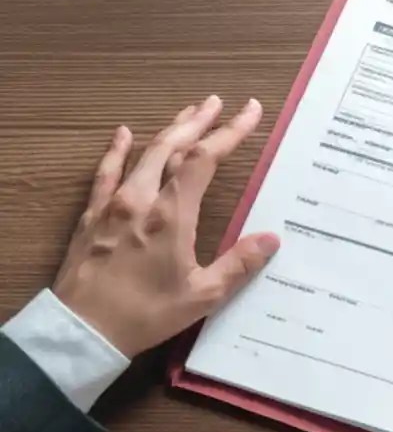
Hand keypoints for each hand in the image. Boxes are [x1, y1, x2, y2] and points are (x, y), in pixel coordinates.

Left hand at [52, 96, 279, 357]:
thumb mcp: (202, 295)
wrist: (82, 330)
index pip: (204, 159)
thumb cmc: (145, 314)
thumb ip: (238, 264)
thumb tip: (272, 238)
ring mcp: (114, 204)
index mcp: (172, 215)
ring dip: (169, 130)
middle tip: (217, 101)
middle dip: (199, 121)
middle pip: (173, 147)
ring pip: (144, 154)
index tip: (249, 112)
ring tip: (187, 112)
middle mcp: (142, 199)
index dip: (229, 132)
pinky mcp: (93, 215)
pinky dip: (117, 149)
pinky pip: (106, 172)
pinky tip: (123, 133)